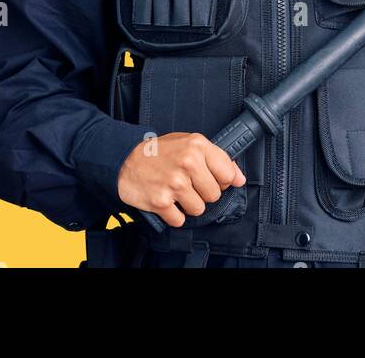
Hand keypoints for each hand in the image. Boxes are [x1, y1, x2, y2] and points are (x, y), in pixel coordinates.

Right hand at [116, 132, 245, 227]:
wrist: (125, 159)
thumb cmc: (160, 152)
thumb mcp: (190, 144)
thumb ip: (218, 158)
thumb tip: (239, 178)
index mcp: (198, 147)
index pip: (228, 175)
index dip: (221, 180)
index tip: (212, 179)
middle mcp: (187, 164)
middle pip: (214, 195)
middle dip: (203, 194)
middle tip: (189, 185)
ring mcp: (174, 184)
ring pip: (199, 209)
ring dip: (188, 205)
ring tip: (177, 192)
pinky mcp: (160, 201)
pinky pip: (179, 220)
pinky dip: (174, 215)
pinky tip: (167, 201)